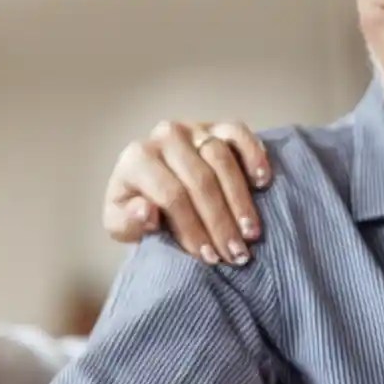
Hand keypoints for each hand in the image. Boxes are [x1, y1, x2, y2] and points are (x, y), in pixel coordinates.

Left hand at [104, 119, 270, 265]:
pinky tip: (263, 182)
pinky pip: (238, 134)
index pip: (171, 195)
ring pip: (221, 159)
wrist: (147, 187)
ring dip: (240, 199)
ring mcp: (192, 128)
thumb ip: (127, 222)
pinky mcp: (216, 126)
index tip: (209, 257)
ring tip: (251, 232)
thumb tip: (145, 211)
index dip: (192, 228)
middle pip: (200, 180)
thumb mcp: (120, 225)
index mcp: (136, 159)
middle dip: (220, 222)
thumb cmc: (135, 210)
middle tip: (236, 254)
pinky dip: (253, 155)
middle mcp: (164, 136)